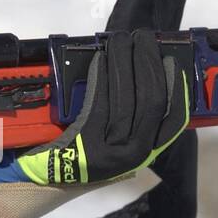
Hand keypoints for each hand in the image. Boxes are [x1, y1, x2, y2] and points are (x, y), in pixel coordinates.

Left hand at [18, 30, 188, 185]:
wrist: (41, 179)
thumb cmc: (77, 153)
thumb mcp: (112, 140)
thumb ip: (128, 117)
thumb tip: (138, 69)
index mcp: (144, 153)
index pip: (173, 120)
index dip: (176, 87)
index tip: (172, 61)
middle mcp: (133, 156)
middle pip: (151, 102)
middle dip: (149, 63)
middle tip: (142, 37)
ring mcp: (111, 154)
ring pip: (125, 99)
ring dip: (123, 63)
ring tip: (120, 41)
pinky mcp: (87, 146)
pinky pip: (99, 104)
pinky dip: (101, 77)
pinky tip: (100, 59)